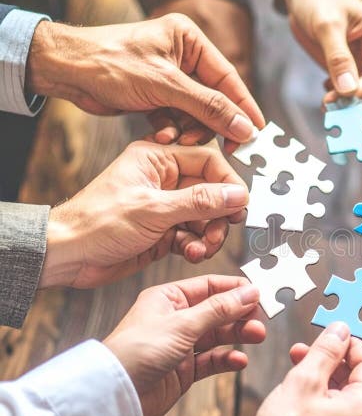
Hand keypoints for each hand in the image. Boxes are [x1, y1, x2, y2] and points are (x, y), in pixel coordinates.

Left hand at [26, 14, 263, 147]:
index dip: (244, 106)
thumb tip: (244, 127)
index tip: (258, 131)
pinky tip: (161, 133)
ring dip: (189, 128)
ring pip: (196, 112)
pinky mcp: (156, 94)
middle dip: (212, 123)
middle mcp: (182, 55)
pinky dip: (171, 128)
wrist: (65, 70)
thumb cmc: (110, 64)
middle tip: (223, 146)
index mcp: (189, 40)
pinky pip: (176, 117)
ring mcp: (169, 76)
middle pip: (213, 98)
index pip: (227, 77)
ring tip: (177, 137)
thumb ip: (208, 107)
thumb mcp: (166, 85)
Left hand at [41, 141, 248, 288]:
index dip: (228, 182)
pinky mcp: (164, 230)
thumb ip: (200, 201)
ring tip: (203, 247)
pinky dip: (197, 245)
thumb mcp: (154, 209)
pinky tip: (192, 253)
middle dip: (220, 214)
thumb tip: (236, 194)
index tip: (239, 203)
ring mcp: (165, 206)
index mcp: (157, 159)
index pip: (208, 161)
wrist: (67, 256)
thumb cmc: (95, 223)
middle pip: (212, 192)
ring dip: (210, 234)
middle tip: (220, 231)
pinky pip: (194, 235)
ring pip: (206, 216)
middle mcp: (164, 180)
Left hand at [103, 275, 265, 415]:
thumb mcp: (182, 324)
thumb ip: (219, 309)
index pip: (210, 286)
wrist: (114, 396)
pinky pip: (213, 360)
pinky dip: (227, 359)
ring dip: (238, 335)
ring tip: (256, 336)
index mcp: (169, 298)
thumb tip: (248, 293)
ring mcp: (180, 345)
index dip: (236, 290)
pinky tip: (238, 361)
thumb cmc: (134, 353)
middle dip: (241, 315)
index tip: (259, 294)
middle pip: (218, 311)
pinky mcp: (184, 369)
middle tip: (260, 320)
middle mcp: (175, 319)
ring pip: (218, 335)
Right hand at [238, 323, 361, 415]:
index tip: (330, 335)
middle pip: (358, 380)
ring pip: (346, 398)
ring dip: (324, 379)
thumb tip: (340, 330)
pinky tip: (301, 393)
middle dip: (331, 361)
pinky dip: (324, 400)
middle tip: (306, 350)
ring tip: (297, 367)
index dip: (348, 344)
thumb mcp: (304, 380)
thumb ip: (326, 350)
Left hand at [281, 0, 361, 101]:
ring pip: (361, 90)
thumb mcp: (326, 25)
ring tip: (325, 102)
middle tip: (329, 107)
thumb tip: (348, 91)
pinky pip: (348, 88)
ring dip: (344, 100)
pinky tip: (325, 90)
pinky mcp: (350, 65)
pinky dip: (337, 94)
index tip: (338, 100)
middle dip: (353, 99)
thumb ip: (338, 58)